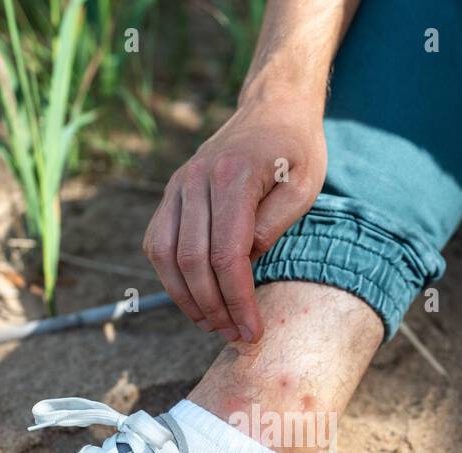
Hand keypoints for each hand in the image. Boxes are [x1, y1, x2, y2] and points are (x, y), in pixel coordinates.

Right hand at [142, 94, 326, 343]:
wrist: (272, 108)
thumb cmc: (295, 150)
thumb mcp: (304, 187)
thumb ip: (273, 226)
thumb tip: (243, 264)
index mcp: (233, 177)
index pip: (226, 256)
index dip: (238, 301)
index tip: (252, 331)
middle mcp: (196, 179)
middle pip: (193, 262)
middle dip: (214, 308)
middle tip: (236, 336)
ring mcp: (178, 185)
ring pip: (166, 257)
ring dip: (187, 299)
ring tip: (214, 324)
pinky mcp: (172, 193)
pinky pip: (158, 244)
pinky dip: (171, 277)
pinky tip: (195, 298)